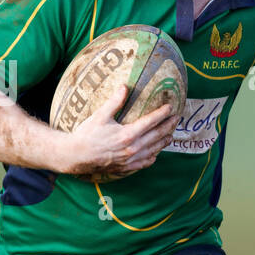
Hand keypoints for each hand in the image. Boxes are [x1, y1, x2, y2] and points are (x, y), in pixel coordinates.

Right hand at [61, 87, 177, 179]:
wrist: (77, 155)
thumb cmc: (87, 134)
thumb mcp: (100, 115)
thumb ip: (114, 102)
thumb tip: (124, 87)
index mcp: (127, 134)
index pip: (150, 122)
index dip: (162, 114)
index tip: (170, 107)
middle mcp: (132, 148)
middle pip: (156, 136)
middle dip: (168, 126)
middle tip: (177, 119)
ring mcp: (130, 159)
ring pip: (153, 150)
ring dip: (163, 142)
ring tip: (171, 136)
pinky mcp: (126, 167)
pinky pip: (144, 163)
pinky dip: (152, 157)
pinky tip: (155, 154)